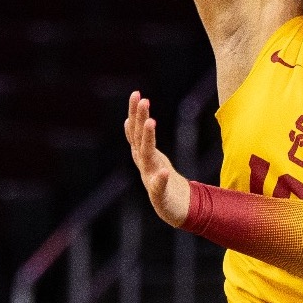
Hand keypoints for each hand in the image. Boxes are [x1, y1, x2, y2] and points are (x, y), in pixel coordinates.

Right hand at [124, 92, 190, 227]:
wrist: (173, 208)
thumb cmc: (163, 182)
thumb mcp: (151, 158)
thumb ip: (141, 140)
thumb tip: (129, 120)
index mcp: (143, 155)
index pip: (136, 130)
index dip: (135, 112)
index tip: (136, 94)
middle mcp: (144, 165)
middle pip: (139, 138)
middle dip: (139, 118)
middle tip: (143, 99)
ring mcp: (150, 179)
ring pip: (146, 155)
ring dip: (147, 139)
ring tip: (150, 121)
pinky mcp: (159, 195)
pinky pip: (159, 187)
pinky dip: (160, 179)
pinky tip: (164, 172)